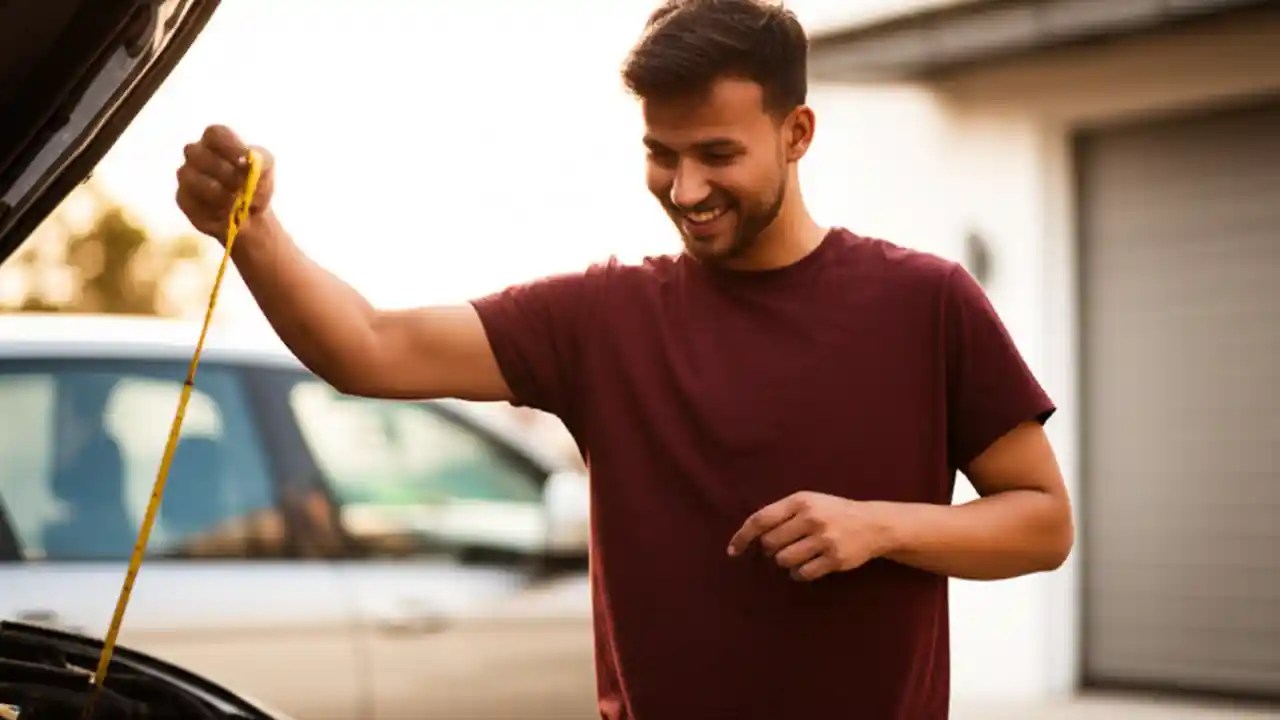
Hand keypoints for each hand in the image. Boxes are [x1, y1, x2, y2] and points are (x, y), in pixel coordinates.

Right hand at [176, 124, 275, 241]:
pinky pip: (190, 201)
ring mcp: (187, 175)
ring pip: (190, 177)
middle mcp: (196, 154)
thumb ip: (263, 161)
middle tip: (242, 186)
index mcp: (216, 141)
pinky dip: (210, 209)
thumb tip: (249, 163)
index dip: (229, 145)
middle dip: (223, 172)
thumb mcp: (266, 169)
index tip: (245, 159)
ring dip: (216, 192)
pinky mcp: (183, 198)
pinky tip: (226, 214)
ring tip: (236, 202)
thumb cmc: (255, 183)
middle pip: (198, 154)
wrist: (250, 215)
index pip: (215, 133)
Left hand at [727, 492, 896, 580]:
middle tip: (785, 546)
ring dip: (786, 562)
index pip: (761, 519)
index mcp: (800, 501)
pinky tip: (807, 566)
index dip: (742, 536)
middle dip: (771, 549)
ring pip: (784, 560)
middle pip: (770, 544)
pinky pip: (802, 573)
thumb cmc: (832, 512)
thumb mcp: (808, 503)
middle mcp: (811, 518)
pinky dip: (799, 573)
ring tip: (799, 554)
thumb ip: (781, 514)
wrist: (873, 524)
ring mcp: (824, 539)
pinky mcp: (834, 559)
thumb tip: (750, 536)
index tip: (732, 551)